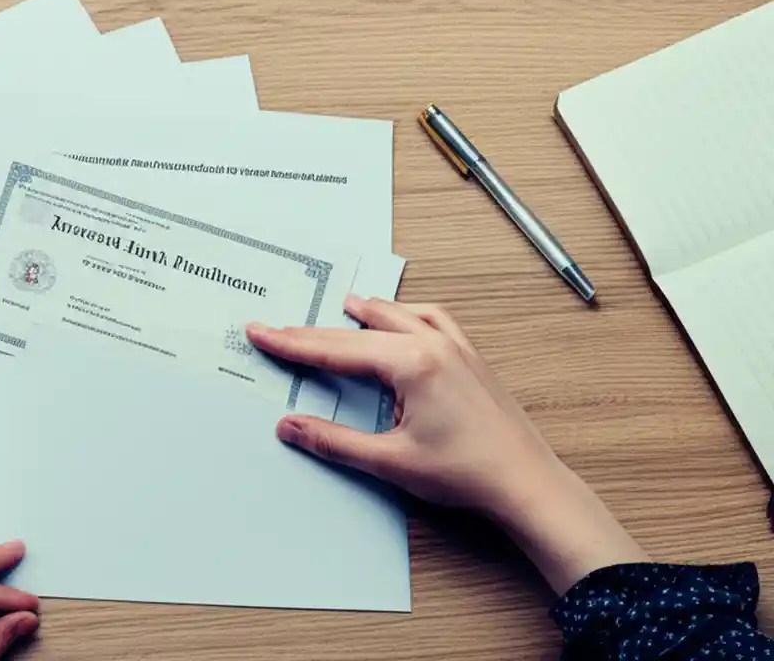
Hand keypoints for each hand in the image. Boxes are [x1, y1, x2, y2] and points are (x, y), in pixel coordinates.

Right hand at [248, 295, 647, 592]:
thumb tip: (291, 426)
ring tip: (344, 306)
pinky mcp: (470, 358)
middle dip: (316, 332)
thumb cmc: (468, 472)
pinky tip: (403, 318)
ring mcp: (455, 348)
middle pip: (359, 331)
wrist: (526, 482)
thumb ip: (333, 441)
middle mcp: (433, 345)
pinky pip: (434, 320)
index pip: (335, 349)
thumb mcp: (389, 460)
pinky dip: (409, 314)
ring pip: (399, 315)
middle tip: (281, 330)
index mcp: (411, 363)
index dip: (292, 343)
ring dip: (367, 312)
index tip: (262, 333)